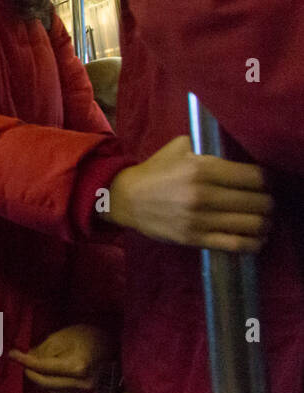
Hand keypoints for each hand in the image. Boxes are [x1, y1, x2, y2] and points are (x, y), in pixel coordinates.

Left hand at [8, 324, 113, 392]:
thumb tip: (26, 358)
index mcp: (76, 367)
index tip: (11, 354)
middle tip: (21, 360)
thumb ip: (43, 350)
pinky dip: (48, 387)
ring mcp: (84, 391)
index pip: (43, 368)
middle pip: (44, 383)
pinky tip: (43, 376)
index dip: (25, 361)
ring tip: (32, 366)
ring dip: (38, 380)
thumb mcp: (62, 337)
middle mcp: (81, 384)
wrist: (111, 344)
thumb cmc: (87, 336)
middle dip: (29, 372)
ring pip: (51, 391)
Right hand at [102, 136, 271, 252]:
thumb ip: (208, 148)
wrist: (125, 199)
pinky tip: (256, 239)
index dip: (267, 180)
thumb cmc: (155, 171)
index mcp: (202, 169)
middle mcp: (203, 194)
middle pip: (259, 202)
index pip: (255, 177)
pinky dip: (253, 243)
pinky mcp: (194, 238)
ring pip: (252, 224)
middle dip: (268, 202)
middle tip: (266, 201)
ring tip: (264, 220)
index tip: (265, 182)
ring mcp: (199, 219)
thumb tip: (236, 149)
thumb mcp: (178, 148)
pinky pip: (236, 244)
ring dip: (264, 223)